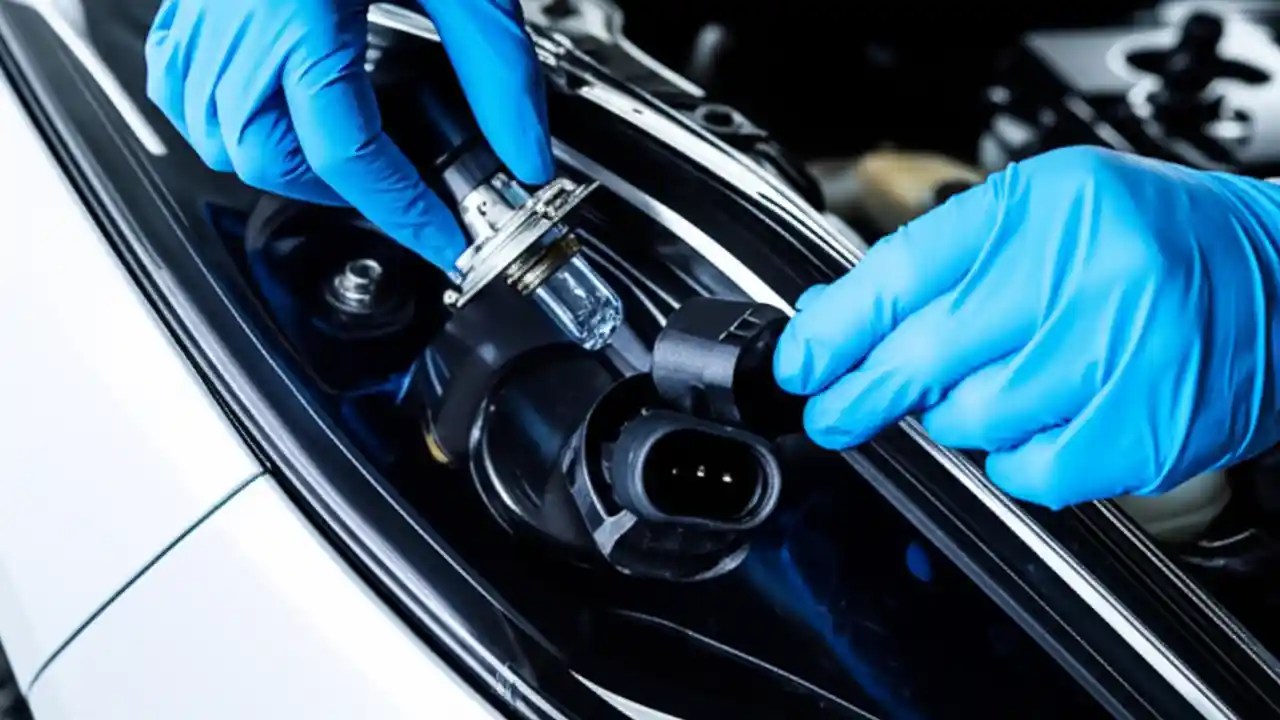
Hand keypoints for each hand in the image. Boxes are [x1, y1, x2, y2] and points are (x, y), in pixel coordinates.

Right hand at [144, 0, 553, 271]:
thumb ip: (498, 69)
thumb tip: (526, 150)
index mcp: (301, 13)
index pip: (347, 155)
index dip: (403, 213)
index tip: (448, 239)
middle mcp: (239, 17)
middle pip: (267, 155)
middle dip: (342, 190)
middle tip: (403, 188)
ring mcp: (205, 5)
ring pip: (212, 128)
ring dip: (280, 162)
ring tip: (346, 158)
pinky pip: (177, 77)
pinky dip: (220, 113)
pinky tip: (268, 108)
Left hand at [774, 146, 1279, 508]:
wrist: (1277, 281)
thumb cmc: (1150, 246)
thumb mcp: (1043, 216)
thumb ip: (943, 263)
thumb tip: (838, 316)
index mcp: (1042, 205)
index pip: (901, 272)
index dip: (833, 329)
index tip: (800, 363)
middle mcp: (1083, 270)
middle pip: (925, 355)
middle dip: (862, 395)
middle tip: (837, 412)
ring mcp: (1119, 351)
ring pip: (971, 419)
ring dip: (955, 421)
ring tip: (984, 396)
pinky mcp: (1144, 426)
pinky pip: (1030, 469)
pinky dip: (1014, 461)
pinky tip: (1034, 426)